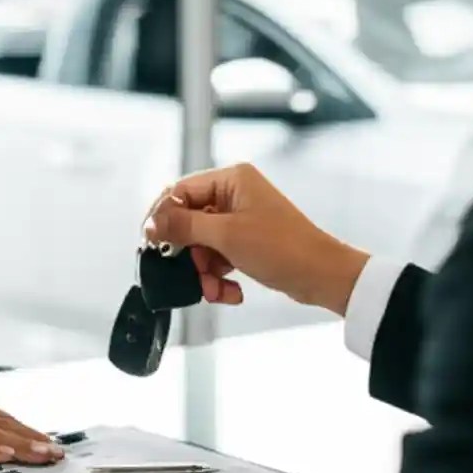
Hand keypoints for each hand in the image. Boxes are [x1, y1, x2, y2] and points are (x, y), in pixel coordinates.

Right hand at [145, 163, 369, 315]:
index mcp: (231, 180)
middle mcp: (235, 195)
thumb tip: (151, 223)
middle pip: (189, 222)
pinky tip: (230, 292)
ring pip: (202, 245)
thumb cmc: (284, 248)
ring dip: (203, 272)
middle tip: (188, 273)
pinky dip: (218, 277)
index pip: (180, 191)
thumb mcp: (226, 236)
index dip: (163, 217)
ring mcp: (241, 220)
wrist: (322, 276)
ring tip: (214, 290)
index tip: (152, 242)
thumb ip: (184, 226)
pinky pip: (218, 258)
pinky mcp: (246, 243)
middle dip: (188, 254)